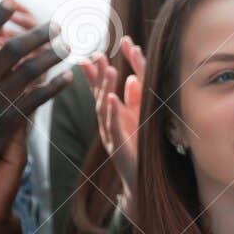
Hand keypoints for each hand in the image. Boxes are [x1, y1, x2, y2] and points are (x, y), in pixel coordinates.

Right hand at [0, 1, 71, 182]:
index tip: (12, 1)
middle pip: (13, 50)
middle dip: (37, 35)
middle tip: (56, 25)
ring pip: (30, 71)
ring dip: (52, 56)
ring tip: (69, 45)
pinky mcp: (10, 119)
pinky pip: (37, 98)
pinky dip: (54, 86)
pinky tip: (68, 76)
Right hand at [81, 36, 144, 202]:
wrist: (141, 181)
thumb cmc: (139, 149)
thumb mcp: (138, 119)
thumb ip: (134, 99)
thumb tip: (131, 77)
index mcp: (113, 113)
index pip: (102, 88)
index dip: (98, 71)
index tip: (93, 51)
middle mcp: (108, 122)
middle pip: (99, 94)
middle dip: (97, 74)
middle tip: (94, 54)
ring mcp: (110, 134)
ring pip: (103, 108)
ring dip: (105, 88)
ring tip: (108, 69)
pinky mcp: (118, 145)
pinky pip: (112, 126)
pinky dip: (111, 112)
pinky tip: (111, 98)